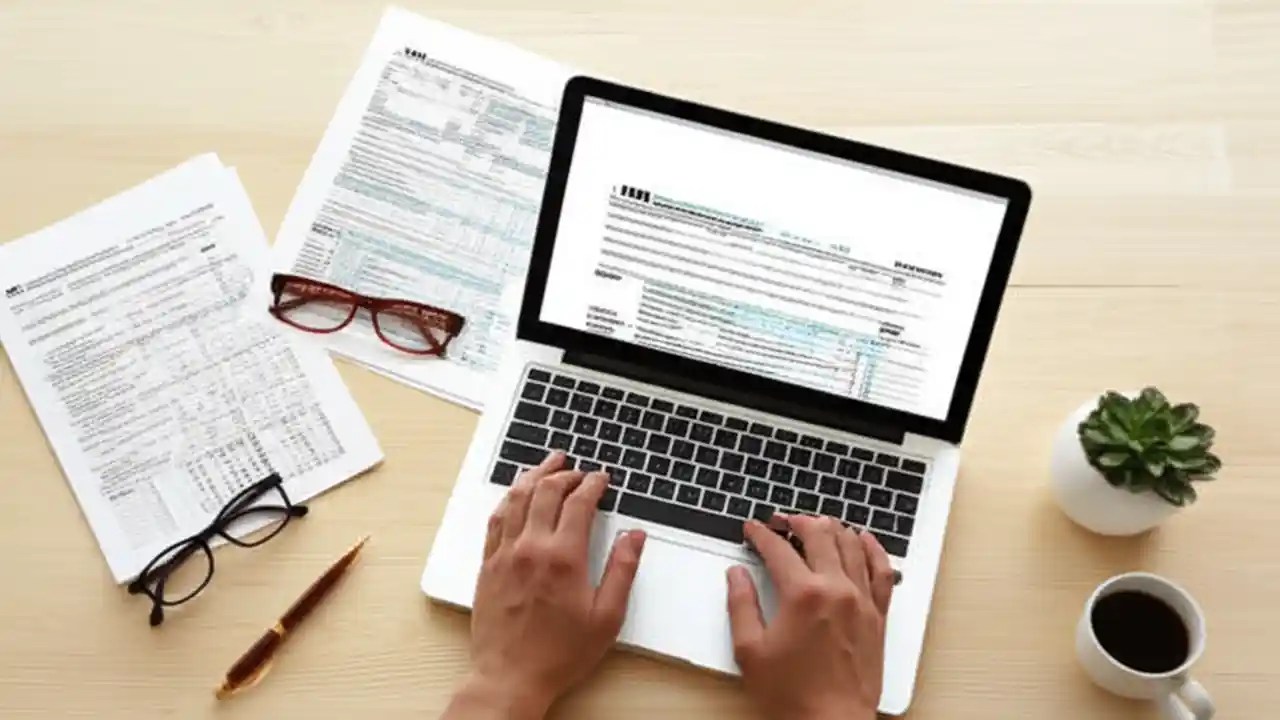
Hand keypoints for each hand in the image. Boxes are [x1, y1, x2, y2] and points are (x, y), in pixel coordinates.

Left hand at [444, 452, 646, 719]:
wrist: (510, 677)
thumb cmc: (559, 653)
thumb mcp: (606, 616)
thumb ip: (622, 570)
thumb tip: (634, 536)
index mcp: (564, 557)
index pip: (579, 502)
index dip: (593, 484)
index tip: (602, 478)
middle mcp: (531, 548)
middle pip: (546, 491)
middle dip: (565, 473)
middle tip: (577, 468)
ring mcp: (505, 554)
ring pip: (516, 498)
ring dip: (534, 476)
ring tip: (547, 464)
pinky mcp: (487, 565)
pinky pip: (495, 520)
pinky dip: (508, 499)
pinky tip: (515, 494)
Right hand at [727, 514, 895, 719]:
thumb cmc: (791, 696)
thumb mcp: (750, 650)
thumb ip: (741, 605)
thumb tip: (737, 576)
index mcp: (802, 595)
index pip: (778, 549)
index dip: (761, 534)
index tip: (752, 529)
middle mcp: (836, 590)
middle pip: (819, 535)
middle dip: (797, 521)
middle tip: (782, 520)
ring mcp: (861, 602)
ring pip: (852, 546)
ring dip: (832, 528)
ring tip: (818, 523)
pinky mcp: (878, 617)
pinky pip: (882, 572)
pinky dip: (873, 550)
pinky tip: (865, 539)